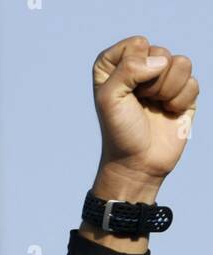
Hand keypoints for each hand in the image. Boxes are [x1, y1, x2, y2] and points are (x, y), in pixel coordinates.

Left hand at [91, 36, 198, 198]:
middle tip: (141, 103)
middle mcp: (141, 70)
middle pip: (160, 52)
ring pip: (181, 63)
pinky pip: (193, 82)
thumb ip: (128, 68)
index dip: (133, 65)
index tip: (123, 90)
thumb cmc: (119, 132)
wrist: (138, 163)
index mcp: (116, 67)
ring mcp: (164, 81)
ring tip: (155, 107)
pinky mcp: (183, 93)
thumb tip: (161, 62)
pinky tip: (169, 114)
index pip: (136, 43)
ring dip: (168, 90)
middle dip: (152, 81)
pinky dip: (180, 101)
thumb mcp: (109, 98)